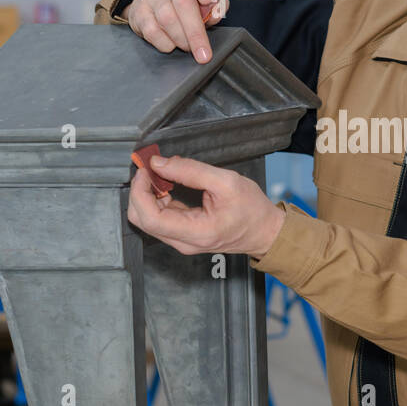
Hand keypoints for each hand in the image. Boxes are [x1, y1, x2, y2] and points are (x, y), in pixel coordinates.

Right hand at [126, 0, 228, 63]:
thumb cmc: (193, 2)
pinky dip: (165, 43)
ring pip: (167, 18)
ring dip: (181, 39)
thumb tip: (215, 13)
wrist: (158, 5)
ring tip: (189, 48)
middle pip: (183, 2)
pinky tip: (172, 45)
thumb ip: (218, 4)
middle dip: (195, 32)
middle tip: (204, 54)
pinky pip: (152, 30)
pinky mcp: (140, 11)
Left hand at [127, 154, 285, 258]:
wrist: (265, 232)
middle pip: (142, 220)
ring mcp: (182, 240)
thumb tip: (159, 163)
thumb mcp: (226, 181)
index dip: (141, 191)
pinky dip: (158, 199)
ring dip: (149, 194)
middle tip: (151, 169)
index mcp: (196, 232)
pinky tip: (168, 185)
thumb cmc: (252, 210)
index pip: (150, 217)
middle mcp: (184, 242)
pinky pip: (159, 218)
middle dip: (141, 191)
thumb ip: (190, 170)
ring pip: (148, 219)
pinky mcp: (183, 235)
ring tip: (162, 174)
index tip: (146, 170)